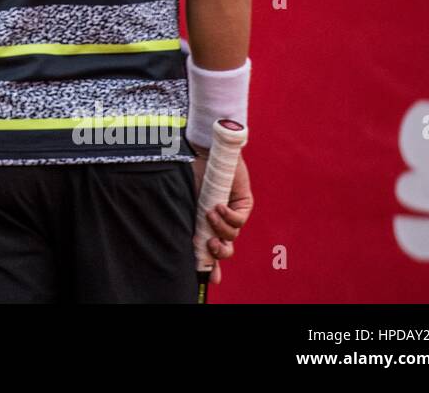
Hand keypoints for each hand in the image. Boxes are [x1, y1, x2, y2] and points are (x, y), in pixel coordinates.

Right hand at [191, 149, 252, 284]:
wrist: (200, 150)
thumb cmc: (187, 172)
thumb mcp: (184, 201)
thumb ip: (185, 222)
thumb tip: (185, 243)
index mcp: (202, 222)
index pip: (208, 249)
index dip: (209, 266)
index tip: (209, 279)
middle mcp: (218, 220)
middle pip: (224, 248)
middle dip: (218, 252)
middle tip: (210, 245)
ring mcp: (232, 212)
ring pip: (232, 236)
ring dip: (219, 228)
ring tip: (209, 212)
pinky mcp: (244, 203)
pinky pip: (239, 221)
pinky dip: (228, 216)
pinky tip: (218, 205)